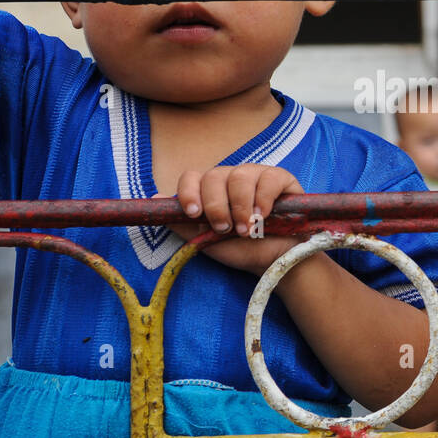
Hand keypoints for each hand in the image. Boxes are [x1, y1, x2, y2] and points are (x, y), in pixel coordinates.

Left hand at [164, 165, 304, 276]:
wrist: (275, 262)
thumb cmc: (241, 250)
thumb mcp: (206, 241)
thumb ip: (182, 223)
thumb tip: (156, 200)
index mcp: (211, 190)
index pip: (191, 177)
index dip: (189, 192)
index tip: (194, 214)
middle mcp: (231, 178)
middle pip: (214, 175)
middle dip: (216, 206)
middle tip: (224, 229)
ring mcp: (256, 175)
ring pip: (240, 176)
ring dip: (240, 206)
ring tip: (246, 229)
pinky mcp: (280, 179)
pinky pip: (268, 178)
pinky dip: (263, 199)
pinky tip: (263, 217)